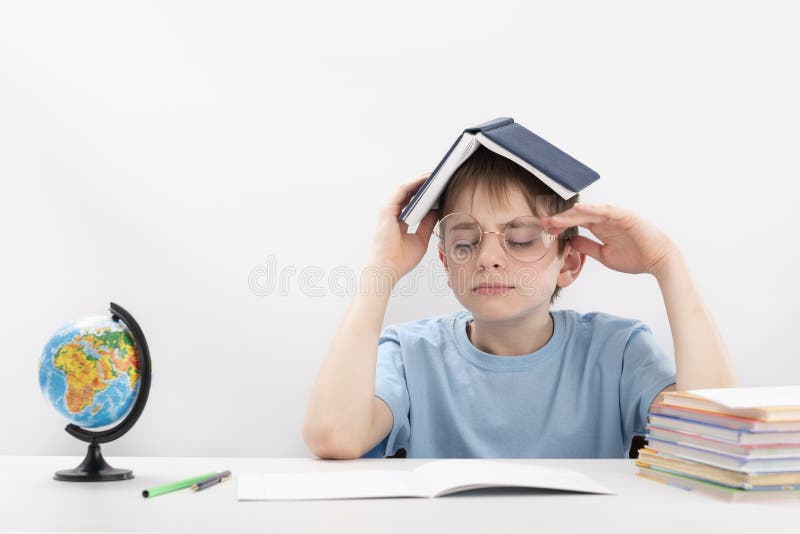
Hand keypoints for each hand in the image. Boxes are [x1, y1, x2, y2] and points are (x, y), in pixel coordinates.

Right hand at [367, 174, 438, 279]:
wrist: (387, 269)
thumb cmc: (400, 260)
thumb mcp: (421, 239)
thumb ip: (428, 224)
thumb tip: (438, 210)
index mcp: (399, 222)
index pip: (413, 203)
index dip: (425, 195)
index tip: (439, 188)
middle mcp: (392, 214)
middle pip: (409, 193)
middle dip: (423, 184)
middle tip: (439, 177)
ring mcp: (388, 210)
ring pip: (405, 188)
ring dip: (420, 180)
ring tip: (435, 174)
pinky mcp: (387, 209)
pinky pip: (402, 190)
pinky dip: (414, 183)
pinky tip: (426, 179)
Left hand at [540, 203, 679, 276]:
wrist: (658, 261)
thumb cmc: (635, 258)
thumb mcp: (604, 255)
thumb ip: (588, 247)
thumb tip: (570, 242)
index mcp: (601, 228)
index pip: (576, 223)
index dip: (561, 226)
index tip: (545, 230)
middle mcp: (606, 219)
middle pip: (578, 216)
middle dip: (560, 219)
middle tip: (543, 223)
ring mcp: (615, 216)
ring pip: (588, 213)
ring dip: (570, 215)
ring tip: (554, 218)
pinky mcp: (625, 216)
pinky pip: (605, 211)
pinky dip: (591, 209)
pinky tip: (577, 209)